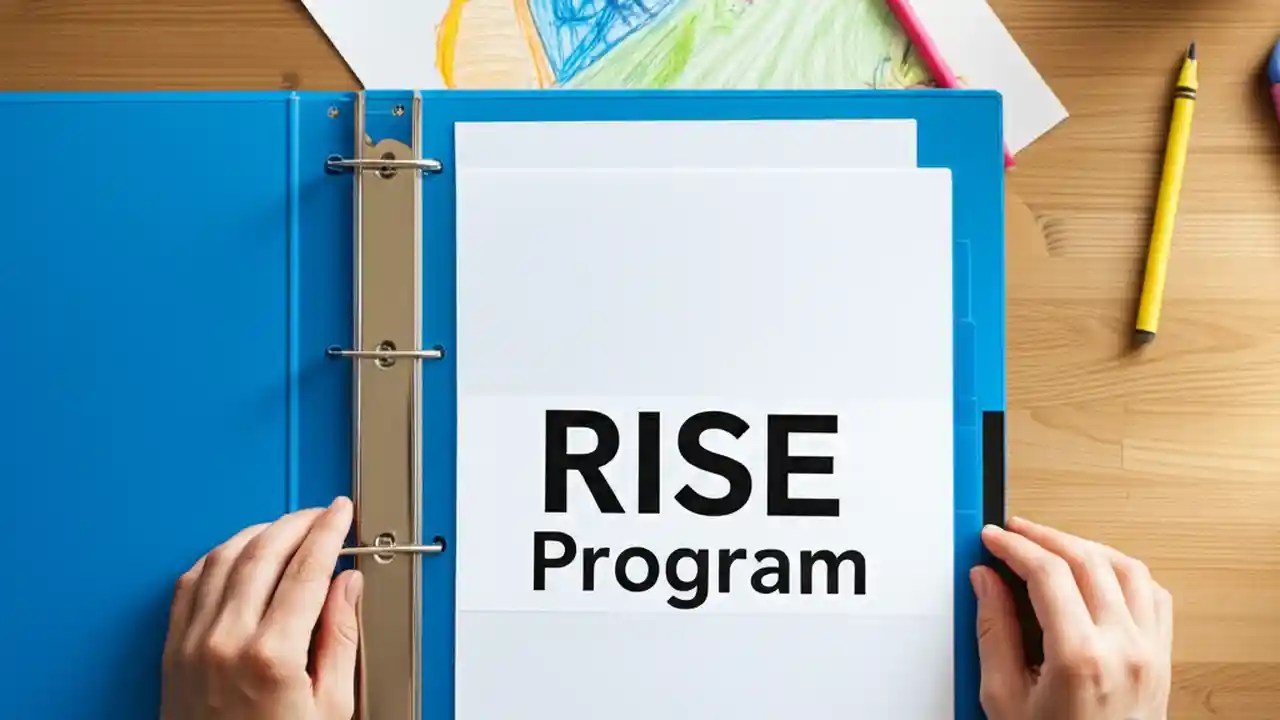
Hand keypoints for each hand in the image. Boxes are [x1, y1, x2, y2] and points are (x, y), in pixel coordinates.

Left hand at [161, 497, 361, 719]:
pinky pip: (190, 581)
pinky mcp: (173, 649)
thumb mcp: (330, 706)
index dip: (329, 531)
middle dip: (298, 522)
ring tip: (285, 528)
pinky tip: (240, 553)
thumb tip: (348, 586)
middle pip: (264, 552)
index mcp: (272, 656)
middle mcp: (226, 642)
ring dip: (259, 532)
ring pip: (225, 557)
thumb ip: (340, 637)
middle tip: (320, 515)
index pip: (307, 568)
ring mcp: (193, 643)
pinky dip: (219, 556)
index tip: (341, 514)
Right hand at [972, 517, 1172, 719]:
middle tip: (1015, 533)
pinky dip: (1125, 573)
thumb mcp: (1004, 698)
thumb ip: (994, 631)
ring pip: (1127, 568)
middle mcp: (1123, 649)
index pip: (1048, 572)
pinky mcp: (1162, 660)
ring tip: (1054, 546)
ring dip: (1086, 548)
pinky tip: (1098, 575)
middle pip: (1087, 559)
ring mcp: (1150, 653)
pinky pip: (1154, 596)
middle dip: (1045, 537)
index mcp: (1081, 658)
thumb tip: (986, 580)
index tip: (993, 539)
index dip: (1015, 546)